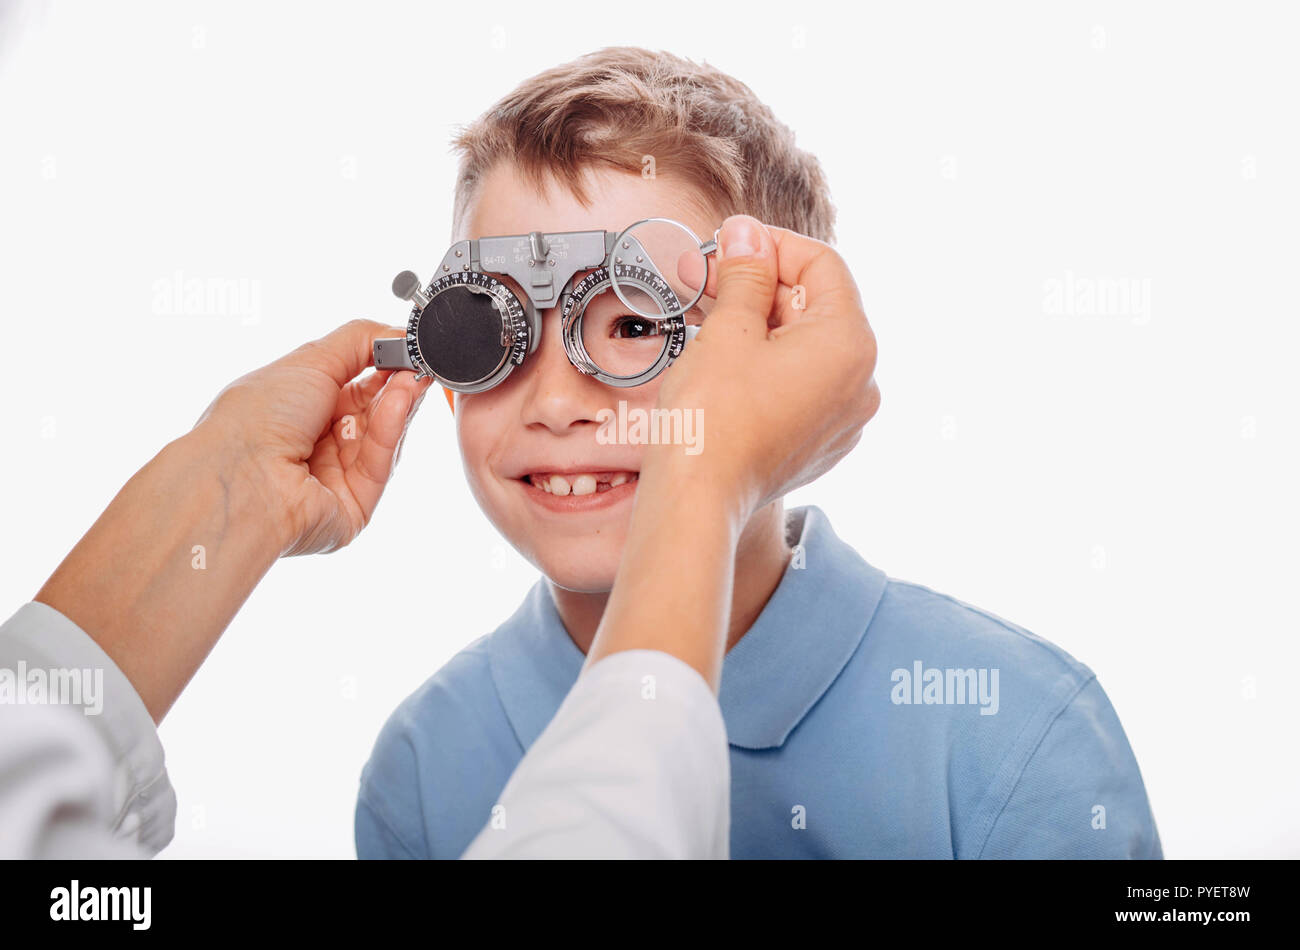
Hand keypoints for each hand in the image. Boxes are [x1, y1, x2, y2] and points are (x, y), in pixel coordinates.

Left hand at [194, 319, 434, 555]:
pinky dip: (391, 430)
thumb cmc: (255, 418)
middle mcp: (315, 442)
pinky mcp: (354, 505)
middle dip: (396, 383)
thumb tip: (398, 334)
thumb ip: (359, 341)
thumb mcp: (310, 360)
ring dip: (397, 404)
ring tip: (411, 380)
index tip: (407, 348)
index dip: (382, 366)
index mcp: (298, 407)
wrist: (240, 478)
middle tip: (418, 362)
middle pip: (372, 410)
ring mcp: (335, 475)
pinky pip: (381, 464)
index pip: (353, 384)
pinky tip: (401, 402)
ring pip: (381, 436)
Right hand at [648, 215, 880, 525]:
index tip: (728, 244)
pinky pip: (803, 386)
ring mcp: (845, 418)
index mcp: (850, 344)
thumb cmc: (712, 419)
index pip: (822, 265)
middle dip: (760, 286)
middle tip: (706, 276)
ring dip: (761, 324)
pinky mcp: (822, 443)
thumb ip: (746, 274)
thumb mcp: (727, 329)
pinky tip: (727, 363)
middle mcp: (862, 382)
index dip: (771, 246)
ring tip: (711, 317)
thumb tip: (748, 234)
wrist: (699, 500)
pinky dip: (770, 366)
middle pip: (816, 306)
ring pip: (807, 347)